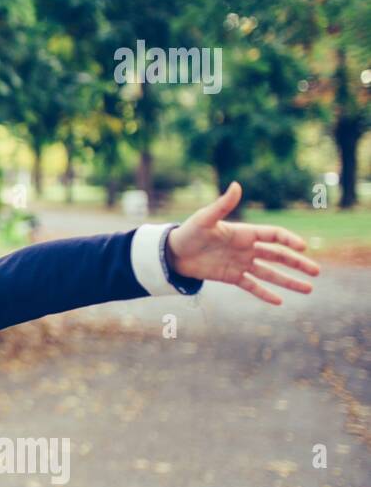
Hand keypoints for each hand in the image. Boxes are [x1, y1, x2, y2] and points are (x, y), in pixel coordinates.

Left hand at [167, 181, 319, 304]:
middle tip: (316, 271)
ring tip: (309, 289)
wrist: (171, 254)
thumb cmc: (188, 233)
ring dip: (288, 281)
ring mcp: (240, 263)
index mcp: (244, 233)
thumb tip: (237, 185)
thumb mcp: (205, 218)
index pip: (273, 235)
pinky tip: (280, 301)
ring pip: (270, 273)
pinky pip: (252, 286)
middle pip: (278, 255)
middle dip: (297, 263)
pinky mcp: (231, 277)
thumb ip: (223, 205)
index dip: (289, 240)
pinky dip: (265, 294)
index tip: (303, 247)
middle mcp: (246, 248)